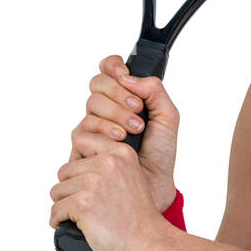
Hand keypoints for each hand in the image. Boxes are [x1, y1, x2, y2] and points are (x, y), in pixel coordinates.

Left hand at [49, 132, 168, 250]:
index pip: (81, 140)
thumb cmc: (138, 220)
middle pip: (65, 171)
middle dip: (71, 190)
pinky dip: (60, 222)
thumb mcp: (129, 179)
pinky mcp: (83, 203)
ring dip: (65, 207)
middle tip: (90, 207)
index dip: (79, 165)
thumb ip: (107, 167)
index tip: (88, 184)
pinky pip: (55, 210)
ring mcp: (95, 182)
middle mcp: (108, 162)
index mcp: (121, 152)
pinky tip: (77, 227)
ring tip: (85, 218)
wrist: (149, 246)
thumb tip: (71, 169)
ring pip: (57, 191)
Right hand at [71, 55, 179, 211]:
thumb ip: (154, 90)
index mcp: (124, 98)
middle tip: (138, 109)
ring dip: (115, 114)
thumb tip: (128, 76)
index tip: (123, 71)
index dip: (112, 65)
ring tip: (134, 130)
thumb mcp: (168, 117)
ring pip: (91, 105)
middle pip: (97, 84)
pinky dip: (103, 131)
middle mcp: (105, 110)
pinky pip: (83, 129)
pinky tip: (119, 141)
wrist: (155, 184)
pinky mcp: (82, 148)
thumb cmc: (160, 154)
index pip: (108, 70)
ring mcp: (92, 128)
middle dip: (119, 93)